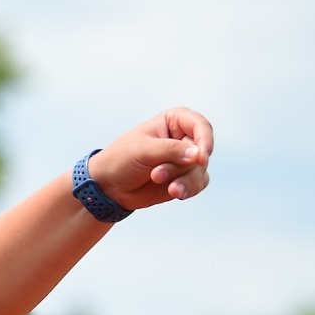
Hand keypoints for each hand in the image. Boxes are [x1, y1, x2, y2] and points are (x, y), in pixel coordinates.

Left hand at [87, 108, 213, 209]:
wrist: (109, 186)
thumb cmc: (121, 159)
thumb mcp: (143, 150)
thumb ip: (172, 151)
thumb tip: (199, 155)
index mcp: (173, 121)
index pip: (200, 125)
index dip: (205, 140)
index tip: (201, 157)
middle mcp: (183, 138)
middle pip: (201, 152)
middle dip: (180, 167)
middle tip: (156, 175)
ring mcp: (185, 159)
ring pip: (200, 170)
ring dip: (183, 180)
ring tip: (160, 183)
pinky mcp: (184, 177)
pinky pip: (199, 183)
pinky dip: (188, 189)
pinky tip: (174, 193)